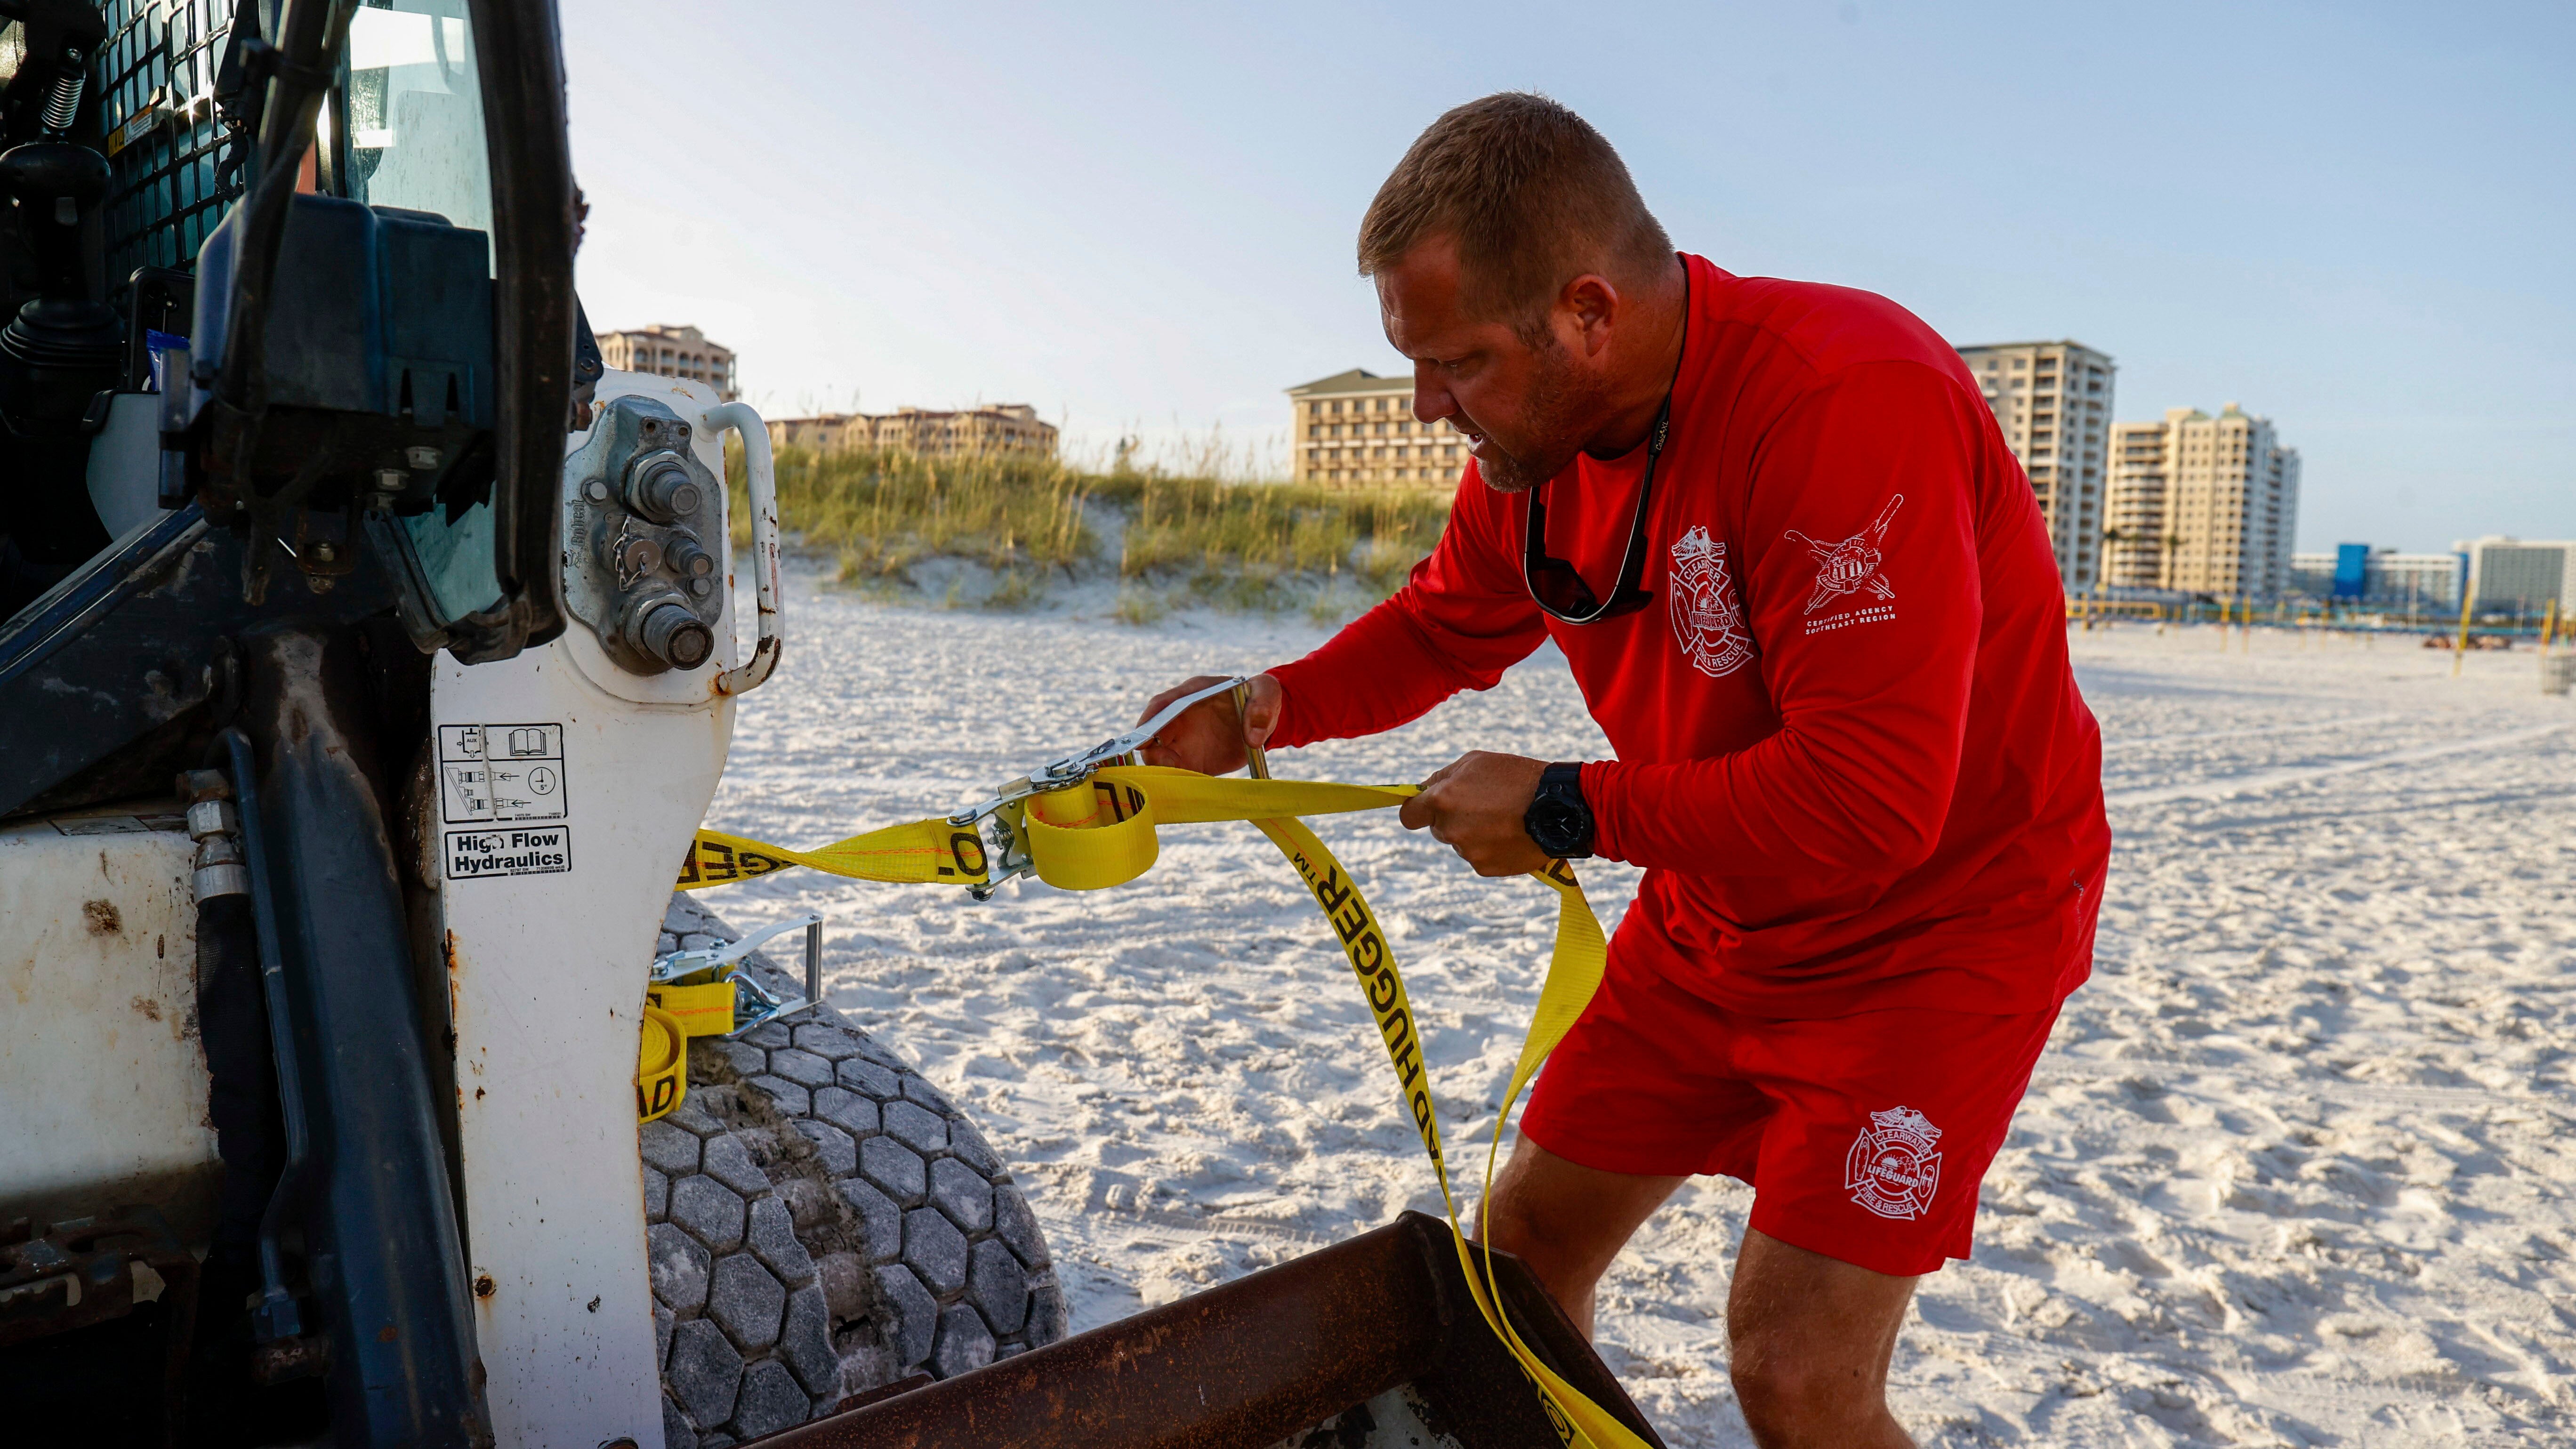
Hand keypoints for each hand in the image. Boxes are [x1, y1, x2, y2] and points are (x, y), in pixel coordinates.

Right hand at [1134, 674, 1281, 774]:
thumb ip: (1262, 707)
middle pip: (1152, 732)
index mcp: (1194, 693)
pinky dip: (1176, 781)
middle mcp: (1181, 716)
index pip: (1163, 704)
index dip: (1151, 720)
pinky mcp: (1192, 760)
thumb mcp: (1267, 694)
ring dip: (1162, 769)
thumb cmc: (1261, 698)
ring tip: (1178, 780)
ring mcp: (1184, 739)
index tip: (1145, 736)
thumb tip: (1254, 737)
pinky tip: (1185, 790)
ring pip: (1159, 755)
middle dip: (1151, 749)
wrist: (1265, 719)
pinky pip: (1177, 772)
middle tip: (1168, 765)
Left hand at [1399, 751, 1550, 876]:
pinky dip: (1491, 847)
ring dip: (1474, 832)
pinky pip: (1479, 856)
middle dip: (1452, 818)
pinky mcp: (1485, 868)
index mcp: (1442, 800)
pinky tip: (1511, 833)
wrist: (1559, 808)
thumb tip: (1425, 790)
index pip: (1409, 815)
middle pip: (1438, 829)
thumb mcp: (1476, 762)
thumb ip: (1444, 777)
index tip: (1424, 808)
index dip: (1417, 811)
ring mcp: (1468, 851)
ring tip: (1504, 817)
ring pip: (1461, 842)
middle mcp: (1450, 829)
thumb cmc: (1517, 777)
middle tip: (1482, 805)